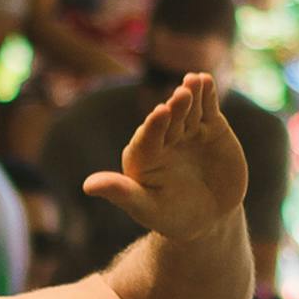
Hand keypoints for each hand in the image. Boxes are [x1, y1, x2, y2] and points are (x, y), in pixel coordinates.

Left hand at [81, 72, 247, 242]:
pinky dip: (208, 94)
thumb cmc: (172, 217)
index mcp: (142, 157)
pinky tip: (206, 81)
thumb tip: (88, 186)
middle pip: (168, 121)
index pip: (146, 140)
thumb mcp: (147, 209)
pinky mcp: (209, 126)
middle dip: (175, 108)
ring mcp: (186, 131)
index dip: (153, 127)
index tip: (160, 113)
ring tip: (194, 82)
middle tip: (180, 96)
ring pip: (188, 110)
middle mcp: (162, 139)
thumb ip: (122, 193)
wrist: (211, 218)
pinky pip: (207, 108)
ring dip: (192, 95)